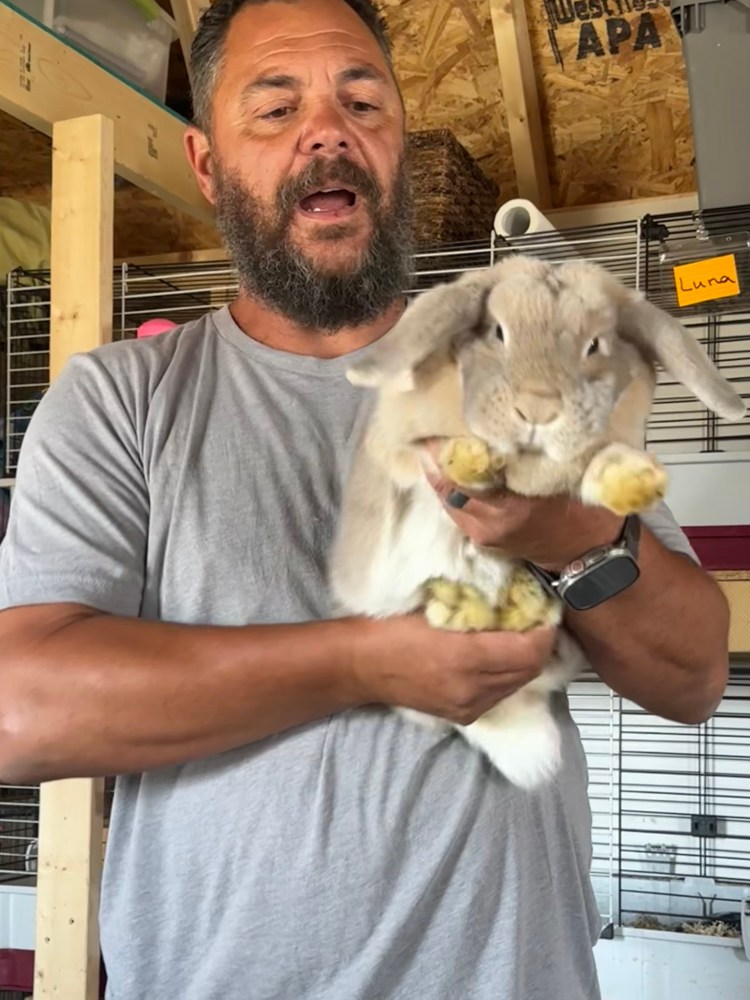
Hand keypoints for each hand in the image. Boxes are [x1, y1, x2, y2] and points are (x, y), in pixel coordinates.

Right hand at [349, 613, 556, 725]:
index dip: (544, 630)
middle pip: (530, 670)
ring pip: (517, 685)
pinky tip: (497, 659)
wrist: (360, 666)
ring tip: (519, 638)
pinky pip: (499, 696)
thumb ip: (475, 606)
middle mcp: (472, 688)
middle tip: (536, 621)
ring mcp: (468, 706)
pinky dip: (506, 677)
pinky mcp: (462, 716)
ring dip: (525, 662)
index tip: (545, 610)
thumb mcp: (435, 606)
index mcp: (466, 656)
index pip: (529, 650)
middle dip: (539, 645)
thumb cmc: (390, 628)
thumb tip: (509, 596)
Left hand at [421, 440, 623, 570]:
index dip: (447, 454)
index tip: (438, 429)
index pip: (464, 478)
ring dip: (441, 476)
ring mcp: (484, 536)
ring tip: (435, 448)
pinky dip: (451, 491)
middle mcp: (490, 524)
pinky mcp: (483, 540)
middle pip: (448, 491)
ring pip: (448, 502)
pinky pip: (457, 511)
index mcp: (511, 509)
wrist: (587, 556)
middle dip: (437, 462)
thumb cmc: (584, 512)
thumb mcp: (564, 478)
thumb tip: (505, 425)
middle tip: (431, 433)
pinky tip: (450, 471)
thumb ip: (531, 457)